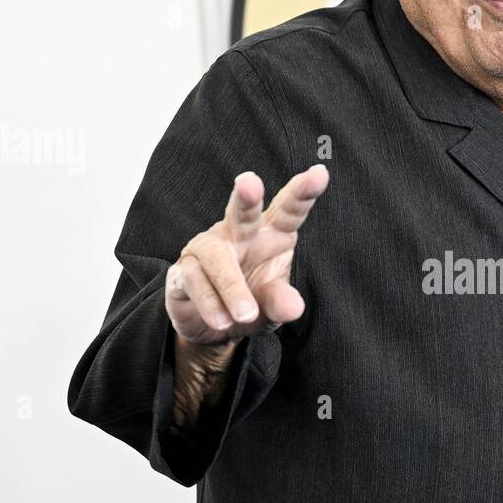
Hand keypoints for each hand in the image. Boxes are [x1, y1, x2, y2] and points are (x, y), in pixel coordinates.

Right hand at [165, 165, 329, 345]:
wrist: (213, 329)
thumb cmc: (252, 305)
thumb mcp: (272, 309)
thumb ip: (281, 303)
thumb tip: (293, 306)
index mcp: (270, 235)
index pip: (288, 212)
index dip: (302, 193)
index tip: (320, 174)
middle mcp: (238, 235)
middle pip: (242, 212)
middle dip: (246, 196)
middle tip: (249, 181)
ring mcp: (207, 249)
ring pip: (217, 257)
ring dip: (232, 287)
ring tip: (246, 315)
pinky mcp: (182, 271)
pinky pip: (194, 281)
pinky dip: (211, 304)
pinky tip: (222, 322)